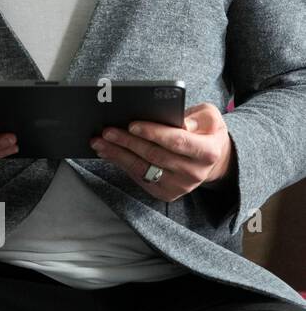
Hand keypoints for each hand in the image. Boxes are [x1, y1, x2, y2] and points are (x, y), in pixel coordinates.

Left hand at [89, 102, 232, 202]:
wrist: (211, 160)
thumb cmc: (205, 131)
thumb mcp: (208, 117)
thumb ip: (195, 117)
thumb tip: (177, 121)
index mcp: (208, 152)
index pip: (177, 141)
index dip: (153, 133)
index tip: (131, 124)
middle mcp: (195, 172)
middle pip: (154, 155)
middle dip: (127, 142)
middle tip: (106, 131)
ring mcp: (180, 186)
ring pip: (143, 168)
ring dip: (117, 154)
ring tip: (99, 142)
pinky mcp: (166, 193)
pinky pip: (139, 177)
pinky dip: (121, 163)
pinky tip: (108, 152)